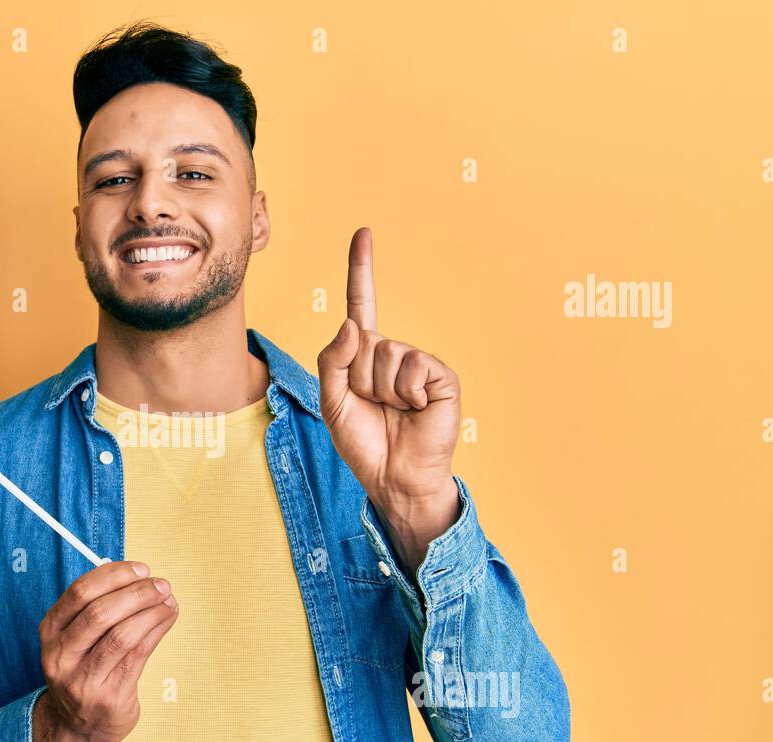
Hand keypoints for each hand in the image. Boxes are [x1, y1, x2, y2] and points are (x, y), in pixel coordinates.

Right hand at [33, 560, 177, 741]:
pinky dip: (157, 630)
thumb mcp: (75, 639)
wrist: (76, 727)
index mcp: (50, 631)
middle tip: (161, 585)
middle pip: (100, 613)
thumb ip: (98, 607)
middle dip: (137, 593)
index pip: (79, 592)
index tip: (141, 569)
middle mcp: (61, 655)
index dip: (114, 575)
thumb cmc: (84, 670)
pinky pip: (138, 655)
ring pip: (122, 635)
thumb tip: (139, 576)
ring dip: (152, 611)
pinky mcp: (109, 696)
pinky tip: (167, 618)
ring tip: (169, 600)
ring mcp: (83, 680)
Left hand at [317, 227, 460, 504]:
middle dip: (358, 379)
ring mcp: (419, 363)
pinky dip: (406, 393)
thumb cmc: (363, 442)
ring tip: (394, 411)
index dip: (362, 269)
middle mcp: (394, 353)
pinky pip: (413, 367)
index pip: (363, 304)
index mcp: (365, 355)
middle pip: (364, 340)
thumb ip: (332, 360)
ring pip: (386, 354)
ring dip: (381, 390)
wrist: (393, 477)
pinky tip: (415, 410)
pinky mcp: (441, 377)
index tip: (364, 233)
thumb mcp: (331, 401)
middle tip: (373, 406)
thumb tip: (353, 324)